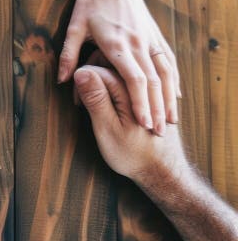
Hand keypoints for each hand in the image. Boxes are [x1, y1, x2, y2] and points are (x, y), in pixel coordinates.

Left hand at [59, 0, 179, 135]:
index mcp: (118, 44)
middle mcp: (138, 43)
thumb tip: (63, 80)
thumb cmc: (90, 3)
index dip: (140, 102)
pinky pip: (169, 61)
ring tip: (172, 121)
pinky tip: (176, 95)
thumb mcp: (74, 28)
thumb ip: (68, 55)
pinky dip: (174, 80)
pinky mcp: (156, 35)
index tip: (143, 123)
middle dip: (157, 109)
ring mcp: (150, 39)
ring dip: (170, 98)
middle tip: (159, 133)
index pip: (134, 79)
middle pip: (153, 82)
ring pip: (166, 73)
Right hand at [73, 65, 187, 185]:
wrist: (163, 171)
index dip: (81, 84)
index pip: (95, 69)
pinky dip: (114, 92)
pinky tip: (110, 107)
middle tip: (82, 105)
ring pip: (117, 76)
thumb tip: (80, 71)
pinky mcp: (150, 96)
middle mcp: (141, 84)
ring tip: (95, 109)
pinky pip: (127, 85)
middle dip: (91, 83)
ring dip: (102, 88)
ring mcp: (148, 89)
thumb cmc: (132, 155)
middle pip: (107, 68)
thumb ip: (95, 98)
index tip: (77, 103)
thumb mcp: (107, 129)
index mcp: (129, 89)